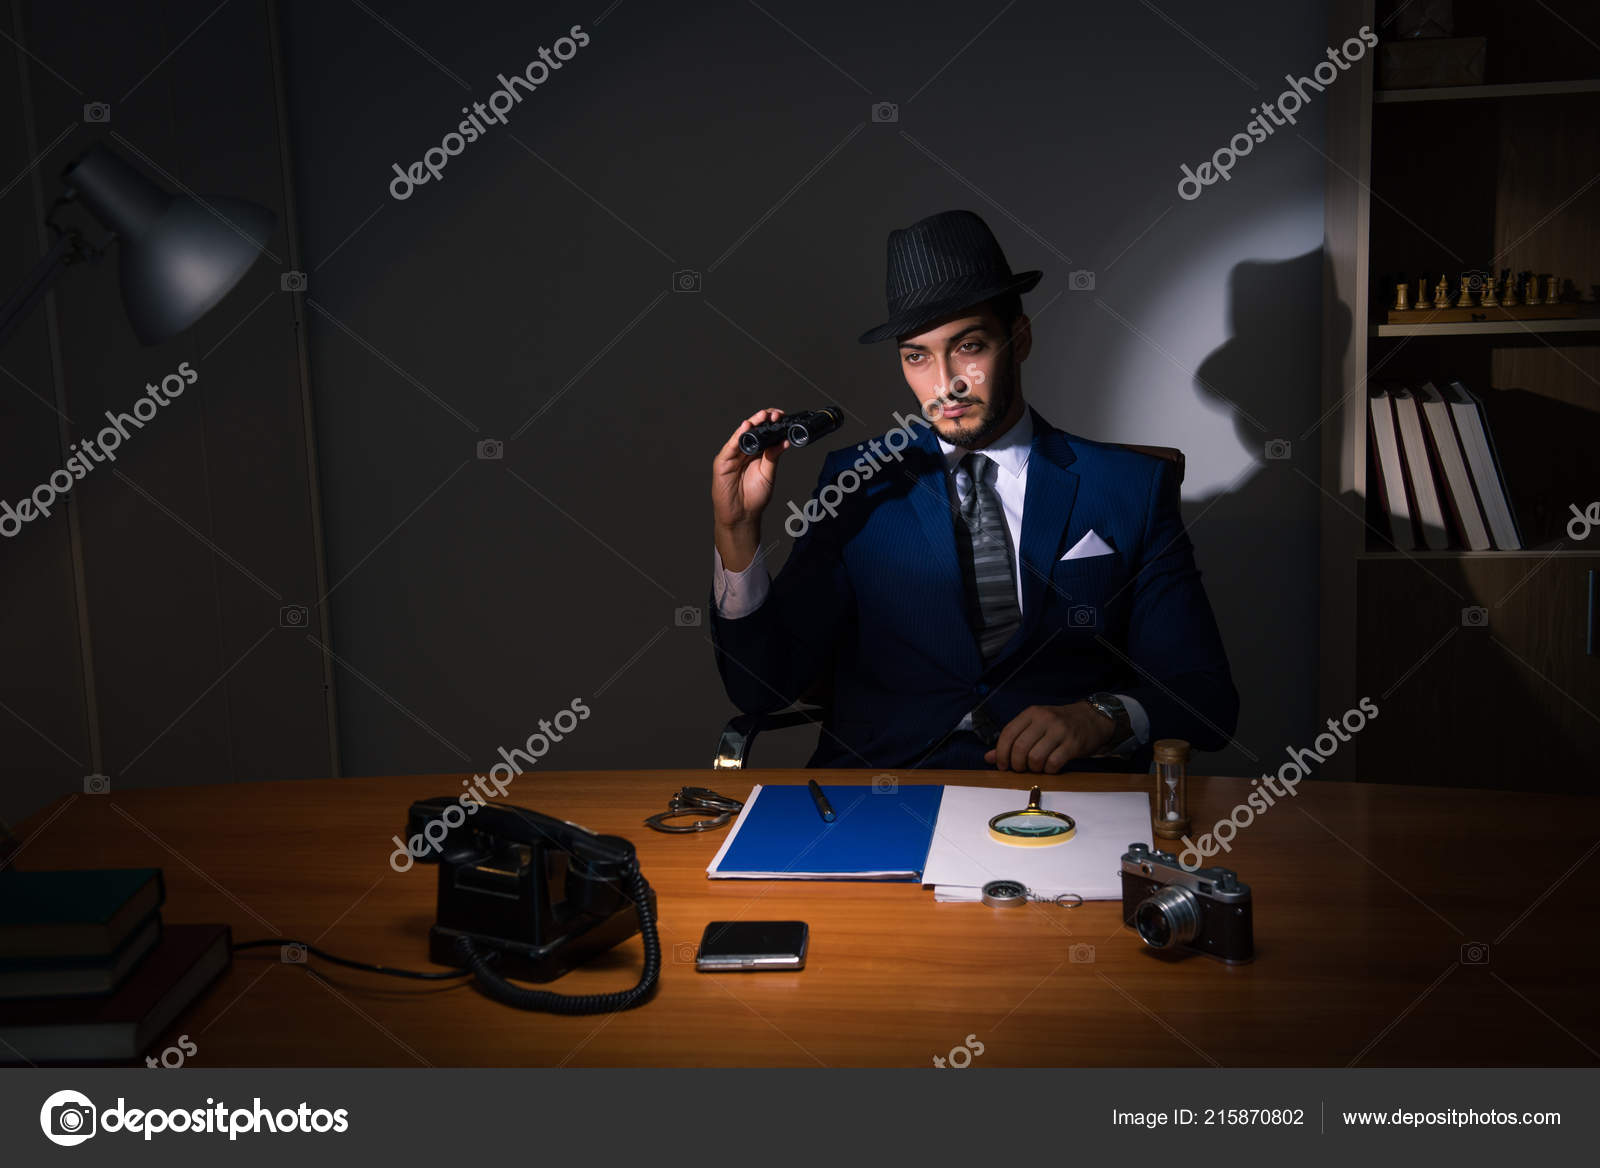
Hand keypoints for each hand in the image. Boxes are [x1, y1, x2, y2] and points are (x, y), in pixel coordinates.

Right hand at [712, 408, 787, 570]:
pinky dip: (738, 436)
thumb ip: (773, 457)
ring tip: (763, 416)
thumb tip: (783, 441)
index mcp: (756, 453)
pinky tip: (746, 427)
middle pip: (753, 430)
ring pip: (742, 435)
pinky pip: (731, 446)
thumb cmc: (754, 497)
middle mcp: (744, 451)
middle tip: (776, 414)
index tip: (782, 416)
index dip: (772, 423)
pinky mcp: (723, 462)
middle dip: (764, 420)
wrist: (742, 515)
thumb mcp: (768, 474)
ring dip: (753, 424)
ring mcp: (733, 455)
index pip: (764, 433)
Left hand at [984, 702, 1116, 773]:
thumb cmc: (1059, 724)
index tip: (1002, 765)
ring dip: (1033, 769)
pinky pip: (1053, 763)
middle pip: (1019, 748)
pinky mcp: (1073, 744)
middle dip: (1016, 765)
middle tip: (1021, 769)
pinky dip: (1048, 770)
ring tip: (1037, 767)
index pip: (1008, 733)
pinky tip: (1050, 767)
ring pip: (1035, 758)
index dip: (1001, 753)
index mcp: (1032, 713)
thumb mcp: (1034, 726)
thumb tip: (989, 758)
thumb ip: (1013, 740)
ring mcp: (1060, 731)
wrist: (1092, 718)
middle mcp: (1045, 719)